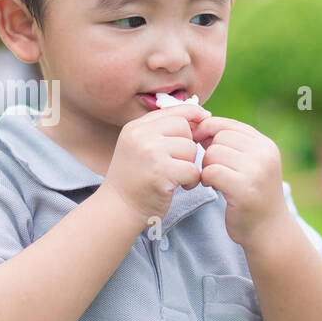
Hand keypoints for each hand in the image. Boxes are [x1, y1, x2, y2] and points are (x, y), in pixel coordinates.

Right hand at [100, 101, 211, 226]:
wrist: (118, 209)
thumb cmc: (133, 180)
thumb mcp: (140, 147)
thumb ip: (161, 130)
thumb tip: (199, 114)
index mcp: (135, 127)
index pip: (173, 110)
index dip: (192, 114)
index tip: (203, 120)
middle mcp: (140, 136)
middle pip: (183, 127)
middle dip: (188, 145)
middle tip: (179, 163)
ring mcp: (150, 153)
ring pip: (190, 148)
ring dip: (190, 164)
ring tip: (177, 177)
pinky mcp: (161, 173)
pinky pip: (192, 169)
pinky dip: (192, 180)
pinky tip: (181, 186)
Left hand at [191, 115, 289, 247]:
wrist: (269, 231)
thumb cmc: (252, 195)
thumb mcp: (250, 163)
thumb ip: (232, 144)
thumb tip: (200, 123)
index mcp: (265, 145)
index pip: (228, 124)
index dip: (208, 131)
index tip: (198, 143)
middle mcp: (264, 154)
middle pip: (219, 137)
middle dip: (208, 152)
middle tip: (212, 169)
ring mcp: (256, 171)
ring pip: (213, 153)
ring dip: (206, 166)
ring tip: (214, 179)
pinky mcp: (244, 189)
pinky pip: (211, 171)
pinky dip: (206, 179)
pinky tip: (213, 187)